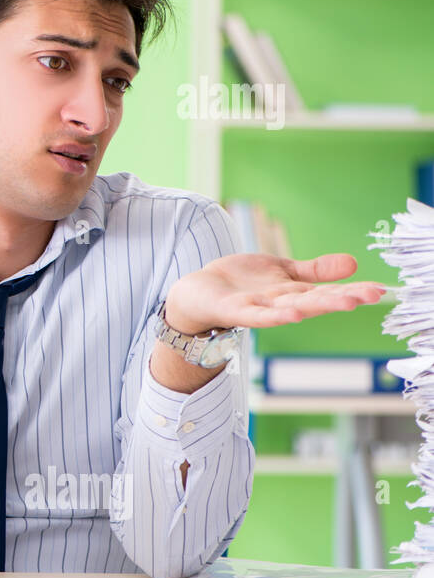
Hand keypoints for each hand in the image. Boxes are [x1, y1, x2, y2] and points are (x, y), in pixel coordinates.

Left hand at [163, 252, 386, 333]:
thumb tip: (353, 262)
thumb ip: (315, 270)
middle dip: (342, 298)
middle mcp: (280, 304)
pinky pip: (257, 315)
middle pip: (314, 301)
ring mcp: (258, 308)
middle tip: (371, 295)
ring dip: (315, 307)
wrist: (197, 292)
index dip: (353, 290)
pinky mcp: (235, 310)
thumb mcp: (282, 271)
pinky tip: (293, 314)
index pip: (327, 291)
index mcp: (292, 293)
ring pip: (291, 308)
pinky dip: (275, 315)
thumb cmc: (241, 283)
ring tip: (343, 303)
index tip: (380, 289)